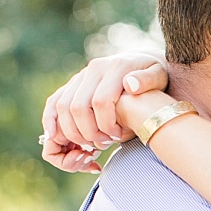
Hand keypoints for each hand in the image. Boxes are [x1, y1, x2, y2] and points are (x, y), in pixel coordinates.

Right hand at [41, 53, 170, 171]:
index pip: (100, 101)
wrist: (144, 66)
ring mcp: (81, 76)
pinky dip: (50, 120)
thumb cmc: (156, 78)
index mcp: (114, 67)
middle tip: (103, 144)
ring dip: (73, 131)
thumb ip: (148, 80)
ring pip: (63, 107)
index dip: (106, 124)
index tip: (117, 137)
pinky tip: (54, 137)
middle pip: (78, 106)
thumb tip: (130, 84)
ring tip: (91, 143)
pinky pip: (54, 102)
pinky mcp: (74, 85)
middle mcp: (93, 69)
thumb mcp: (160, 76)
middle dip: (88, 132)